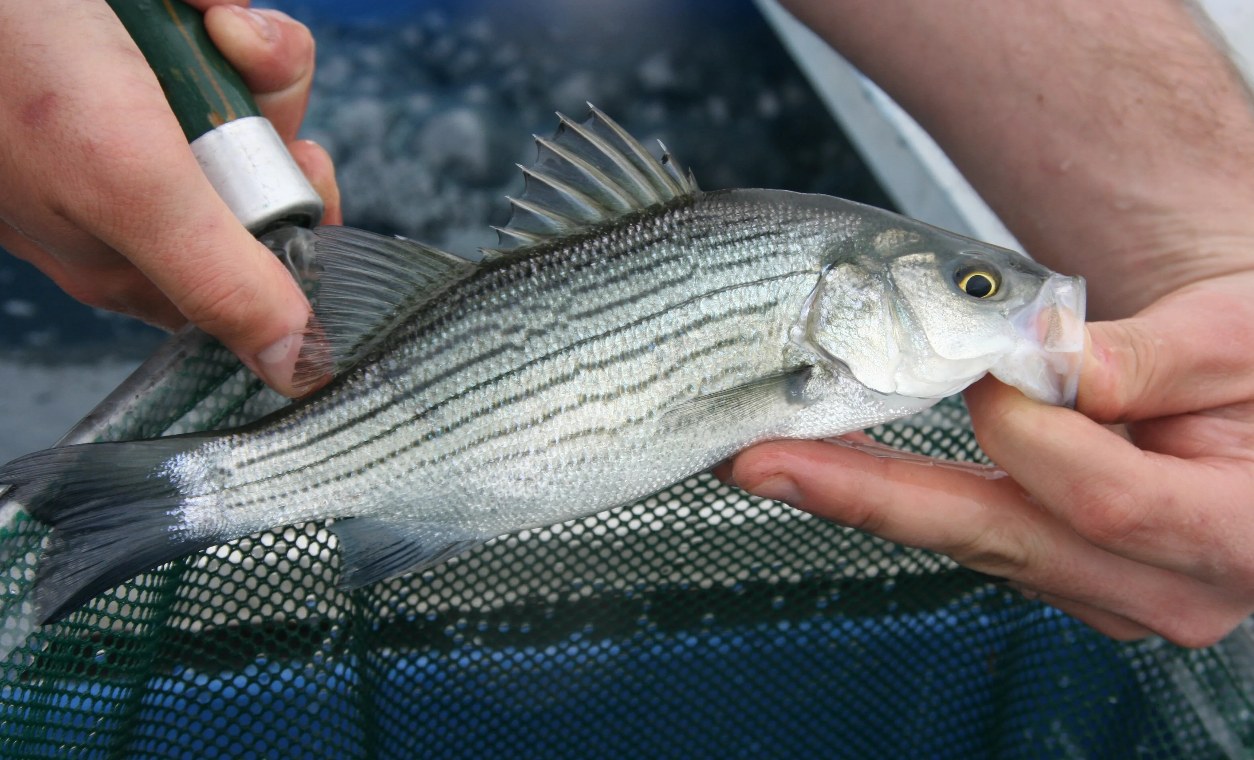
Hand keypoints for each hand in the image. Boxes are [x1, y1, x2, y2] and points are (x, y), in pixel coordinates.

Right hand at [0, 0, 339, 395]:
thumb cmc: (11, 68)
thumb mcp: (129, 181)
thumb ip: (214, 276)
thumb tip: (296, 368)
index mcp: (136, 263)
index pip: (261, 281)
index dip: (303, 226)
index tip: (302, 169)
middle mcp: (143, 202)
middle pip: (270, 175)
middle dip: (274, 109)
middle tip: (241, 73)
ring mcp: (140, 130)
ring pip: (250, 100)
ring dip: (247, 52)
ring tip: (204, 23)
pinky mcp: (134, 65)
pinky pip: (216, 43)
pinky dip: (214, 14)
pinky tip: (190, 6)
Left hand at [725, 269, 1253, 647]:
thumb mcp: (1245, 339)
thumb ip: (1152, 358)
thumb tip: (1045, 359)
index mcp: (1230, 532)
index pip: (1101, 497)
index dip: (1032, 427)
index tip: (989, 364)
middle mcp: (1165, 586)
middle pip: (998, 538)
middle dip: (869, 495)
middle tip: (761, 461)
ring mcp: (1114, 592)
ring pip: (974, 543)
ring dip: (869, 496)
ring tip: (774, 457)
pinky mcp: (1073, 575)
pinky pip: (979, 537)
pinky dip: (908, 498)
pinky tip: (847, 465)